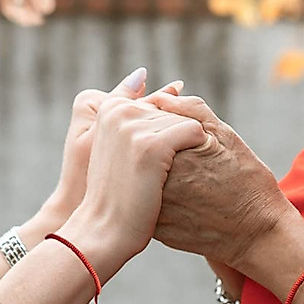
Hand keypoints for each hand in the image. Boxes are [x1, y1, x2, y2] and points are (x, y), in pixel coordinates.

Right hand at [41, 69, 183, 227]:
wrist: (103, 230)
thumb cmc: (113, 193)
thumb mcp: (113, 147)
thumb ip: (128, 111)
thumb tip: (144, 73)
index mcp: (106, 108)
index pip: (155, 102)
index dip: (163, 130)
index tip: (158, 157)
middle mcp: (119, 111)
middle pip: (172, 110)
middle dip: (176, 139)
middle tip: (163, 171)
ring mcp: (135, 127)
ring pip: (186, 120)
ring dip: (187, 147)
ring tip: (174, 174)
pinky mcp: (153, 145)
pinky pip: (195, 132)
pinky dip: (199, 151)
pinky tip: (191, 171)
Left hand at [148, 94, 295, 275]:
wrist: (256, 233)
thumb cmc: (246, 181)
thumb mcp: (224, 136)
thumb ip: (189, 111)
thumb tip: (159, 96)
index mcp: (170, 155)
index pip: (143, 126)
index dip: (156, 121)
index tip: (176, 130)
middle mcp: (154, 183)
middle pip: (134, 152)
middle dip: (149, 146)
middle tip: (181, 154)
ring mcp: (151, 208)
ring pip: (135, 178)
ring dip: (147, 169)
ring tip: (183, 174)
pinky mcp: (153, 228)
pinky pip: (141, 202)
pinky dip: (150, 193)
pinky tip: (178, 194)